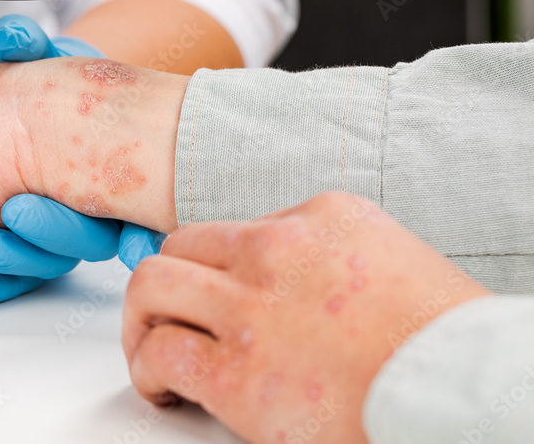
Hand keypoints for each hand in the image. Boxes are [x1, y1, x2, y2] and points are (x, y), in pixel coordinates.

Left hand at [123, 192, 489, 443]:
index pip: (236, 227)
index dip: (218, 268)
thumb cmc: (446, 345)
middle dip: (164, 283)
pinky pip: (161, 352)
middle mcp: (277, 251)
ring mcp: (253, 308)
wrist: (470, 395)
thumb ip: (331, 256)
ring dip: (142, 320)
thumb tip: (292, 279)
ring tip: (152, 346)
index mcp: (321, 217)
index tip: (214, 292)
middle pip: (179, 247)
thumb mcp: (394, 260)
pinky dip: (148, 369)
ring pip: (152, 286)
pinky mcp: (238, 373)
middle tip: (165, 314)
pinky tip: (164, 387)